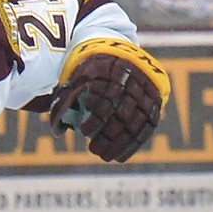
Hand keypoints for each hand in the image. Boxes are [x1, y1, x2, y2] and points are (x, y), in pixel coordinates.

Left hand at [49, 39, 169, 161]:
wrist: (121, 54)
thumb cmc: (93, 70)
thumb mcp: (78, 74)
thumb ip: (67, 98)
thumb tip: (58, 130)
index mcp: (111, 68)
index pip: (107, 96)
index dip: (97, 117)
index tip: (84, 131)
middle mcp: (133, 79)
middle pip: (122, 113)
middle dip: (108, 135)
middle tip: (94, 149)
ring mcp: (146, 92)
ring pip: (135, 123)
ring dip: (119, 143)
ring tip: (104, 156)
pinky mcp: (154, 103)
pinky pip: (146, 128)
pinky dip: (132, 145)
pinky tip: (119, 157)